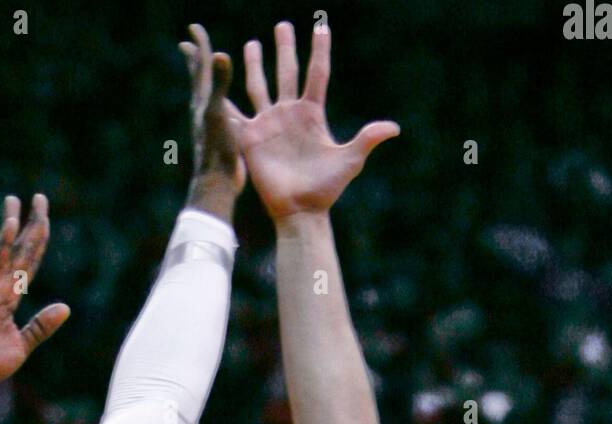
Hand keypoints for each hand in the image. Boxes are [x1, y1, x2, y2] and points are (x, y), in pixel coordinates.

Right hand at [0, 194, 69, 395]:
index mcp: (10, 299)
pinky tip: (11, 224)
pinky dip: (3, 245)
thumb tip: (65, 307)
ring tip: (18, 199)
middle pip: (20, 251)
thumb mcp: (23, 345)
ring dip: (15, 225)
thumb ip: (41, 326)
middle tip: (40, 197)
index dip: (37, 242)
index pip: (28, 264)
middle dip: (31, 225)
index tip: (43, 218)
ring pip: (7, 252)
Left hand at [181, 23, 245, 199]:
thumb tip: (219, 54)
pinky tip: (224, 107)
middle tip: (188, 44)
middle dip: (195, 60)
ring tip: (206, 72)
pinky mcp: (219, 137)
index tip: (194, 27)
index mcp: (203, 100)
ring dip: (206, 81)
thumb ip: (219, 83)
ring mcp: (209, 124)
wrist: (216, 182)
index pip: (200, 66)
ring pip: (207, 95)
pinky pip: (219, 112)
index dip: (200, 45)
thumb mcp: (218, 112)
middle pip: (198, 78)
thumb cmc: (217, 149)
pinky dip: (221, 102)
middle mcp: (202, 110)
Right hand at [227, 21, 398, 221]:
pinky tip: (216, 83)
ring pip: (260, 86)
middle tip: (283, 25)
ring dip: (255, 65)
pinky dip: (226, 99)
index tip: (322, 27)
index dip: (319, 50)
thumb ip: (366, 139)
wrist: (300, 211)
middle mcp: (289, 114)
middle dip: (284, 48)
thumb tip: (394, 128)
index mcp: (312, 114)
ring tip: (251, 43)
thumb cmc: (325, 189)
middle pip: (286, 72)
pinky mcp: (251, 137)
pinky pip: (236, 114)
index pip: (317, 74)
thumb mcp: (349, 161)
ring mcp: (269, 123)